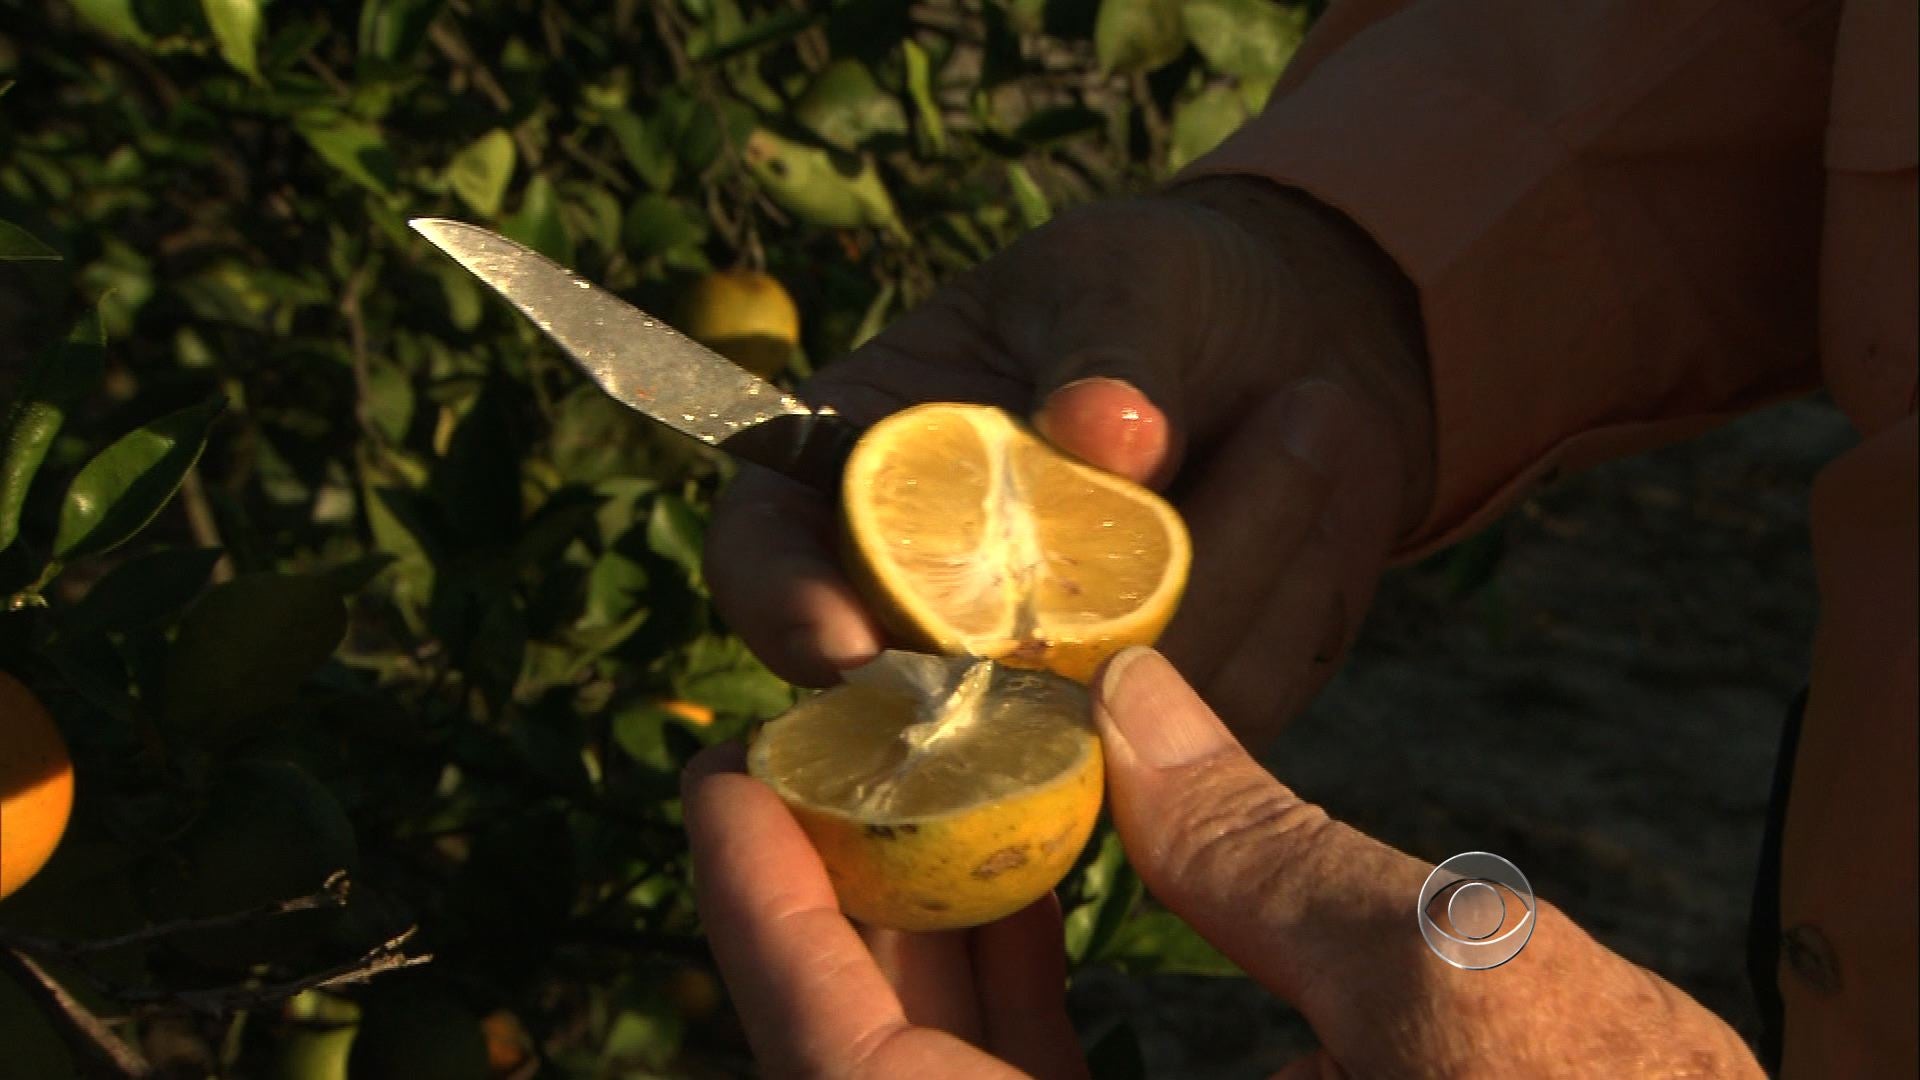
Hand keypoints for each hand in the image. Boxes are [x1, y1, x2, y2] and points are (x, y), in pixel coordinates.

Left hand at [682, 648, 1765, 1077]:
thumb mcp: (1463, 991)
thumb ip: (1272, 855)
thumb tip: (1132, 699)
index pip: (855, 1077)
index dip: (770, 930)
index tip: (727, 787)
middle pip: (893, 1069)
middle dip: (855, 898)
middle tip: (831, 745)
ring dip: (944, 929)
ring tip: (929, 774)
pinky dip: (1031, 990)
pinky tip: (1049, 869)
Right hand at [705, 177, 1436, 744]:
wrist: (1285, 344)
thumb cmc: (1157, 295)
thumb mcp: (1121, 276)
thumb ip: (1106, 342)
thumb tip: (1103, 431)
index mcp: (865, 470)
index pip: (769, 556)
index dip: (781, 607)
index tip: (848, 646)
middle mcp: (937, 599)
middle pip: (924, 686)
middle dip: (1041, 643)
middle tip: (1173, 517)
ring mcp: (1049, 677)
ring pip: (1096, 712)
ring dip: (1227, 569)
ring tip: (1311, 410)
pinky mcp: (1158, 722)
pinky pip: (1214, 712)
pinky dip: (1286, 595)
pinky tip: (1322, 468)